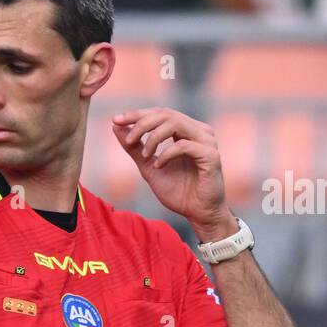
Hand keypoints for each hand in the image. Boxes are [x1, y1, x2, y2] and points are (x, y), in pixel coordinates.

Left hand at [112, 107, 235, 239]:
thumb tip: (116, 126)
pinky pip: (184, 145)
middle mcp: (198, 131)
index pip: (160, 113)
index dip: (137, 114)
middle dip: (142, 124)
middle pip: (166, 114)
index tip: (115, 120)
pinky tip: (159, 166)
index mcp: (186, 130)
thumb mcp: (148, 167)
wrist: (197, 213)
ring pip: (175, 123)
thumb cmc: (178, 191)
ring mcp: (206, 141)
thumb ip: (134, 147)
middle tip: (128, 140)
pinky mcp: (211, 155)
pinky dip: (167, 154)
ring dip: (153, 137)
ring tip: (144, 155)